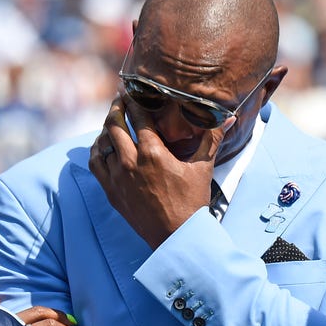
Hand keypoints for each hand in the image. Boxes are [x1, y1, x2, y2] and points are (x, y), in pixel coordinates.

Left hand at [88, 97, 232, 248]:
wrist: (176, 236)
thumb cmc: (191, 203)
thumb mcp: (203, 168)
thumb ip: (212, 138)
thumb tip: (230, 116)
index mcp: (152, 152)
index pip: (138, 116)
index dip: (134, 99)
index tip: (132, 89)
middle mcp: (130, 162)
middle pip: (114, 124)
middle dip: (116, 107)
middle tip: (120, 99)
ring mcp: (117, 177)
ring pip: (102, 143)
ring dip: (106, 128)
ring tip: (112, 121)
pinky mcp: (111, 191)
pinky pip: (95, 163)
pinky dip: (97, 150)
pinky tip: (102, 145)